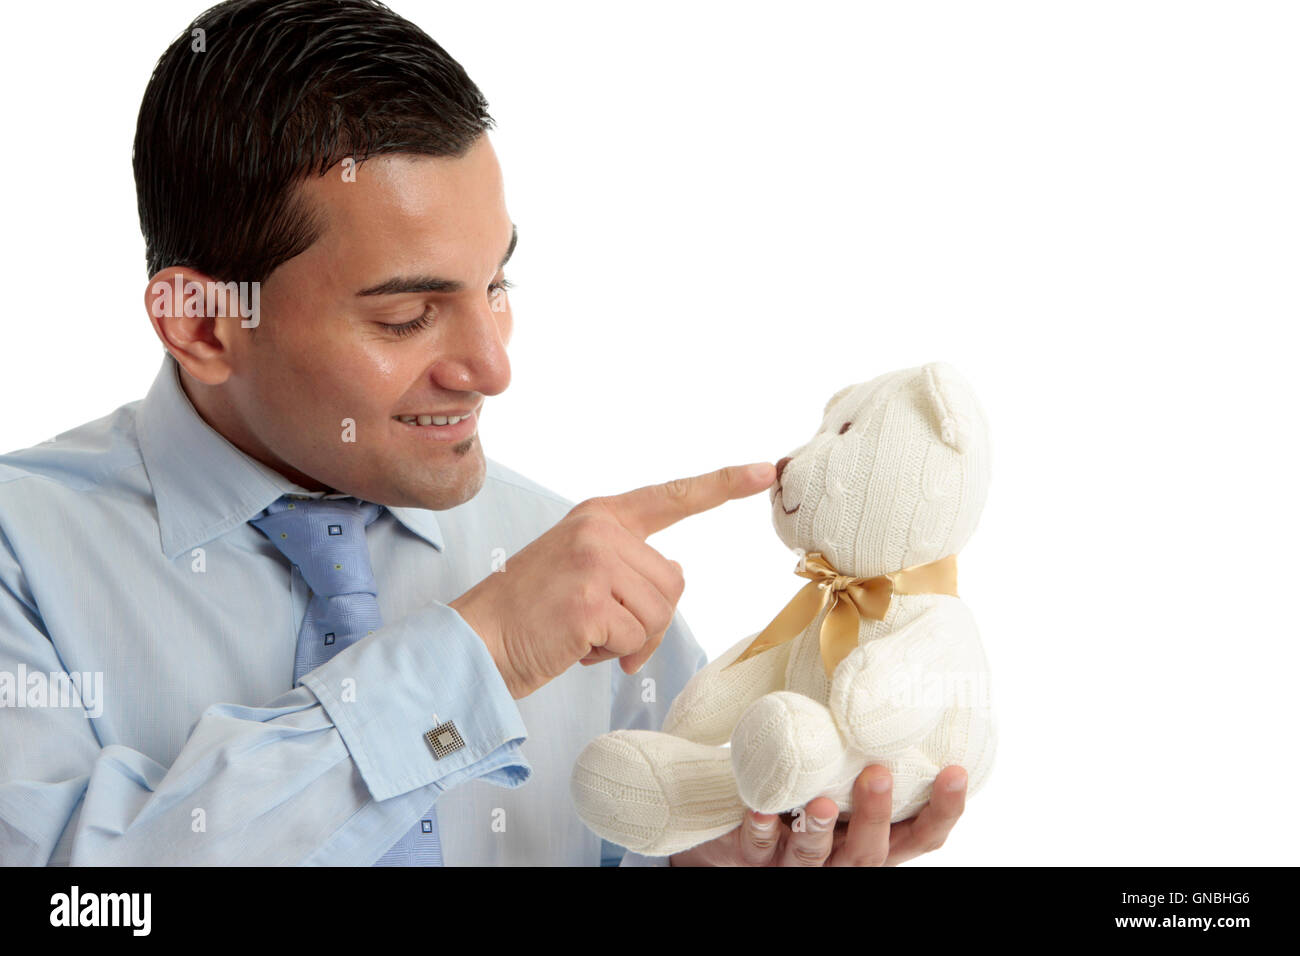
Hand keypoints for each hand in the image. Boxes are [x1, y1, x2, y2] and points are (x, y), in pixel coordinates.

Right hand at [449, 462, 775, 698]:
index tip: (765, 470)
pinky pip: (638, 639)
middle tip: (601, 626)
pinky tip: (577, 644)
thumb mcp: (584, 569)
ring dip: (630, 638)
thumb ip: (631, 566)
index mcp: (601, 516)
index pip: (672, 496)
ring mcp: (595, 562)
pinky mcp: (590, 601)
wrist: (477, 641)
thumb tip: (674, 586)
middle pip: (674, 582)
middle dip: (648, 618)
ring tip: (584, 632)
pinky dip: (613, 654)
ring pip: (661, 614)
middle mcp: (600, 529)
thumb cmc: (534, 614)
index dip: (722, 484)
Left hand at [668, 765, 967, 865]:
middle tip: (877, 773)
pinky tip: (762, 812)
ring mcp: (798, 862)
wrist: (736, 818)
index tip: (955, 770)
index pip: (921, 834)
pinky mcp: (755, 857)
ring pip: (816, 857)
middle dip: (875, 814)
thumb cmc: (806, 783)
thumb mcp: (839, 767)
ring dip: (819, 830)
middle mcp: (842, 855)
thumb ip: (861, 739)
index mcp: (874, 835)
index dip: (943, 809)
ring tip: (820, 802)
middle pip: (871, 852)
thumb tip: (883, 662)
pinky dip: (761, 830)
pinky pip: (759, 848)